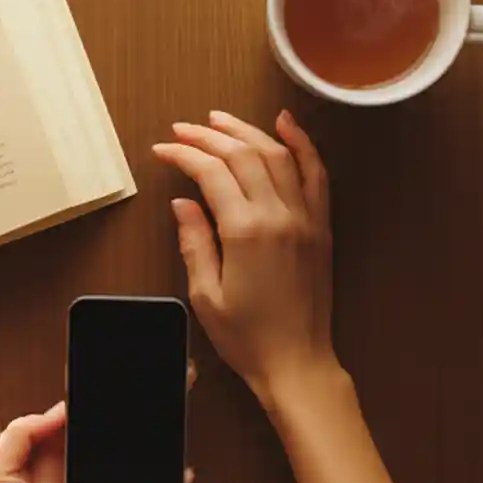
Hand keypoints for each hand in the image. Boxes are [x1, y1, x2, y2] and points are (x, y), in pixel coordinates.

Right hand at [153, 109, 340, 408]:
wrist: (298, 362)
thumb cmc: (246, 337)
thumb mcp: (205, 295)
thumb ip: (194, 242)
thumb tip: (182, 201)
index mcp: (245, 231)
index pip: (211, 173)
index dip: (184, 155)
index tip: (162, 149)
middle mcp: (279, 214)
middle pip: (243, 155)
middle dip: (209, 136)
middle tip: (183, 128)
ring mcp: (305, 217)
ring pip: (278, 155)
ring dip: (247, 131)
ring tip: (220, 120)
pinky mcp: (321, 226)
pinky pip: (316, 174)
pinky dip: (302, 144)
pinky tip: (285, 124)